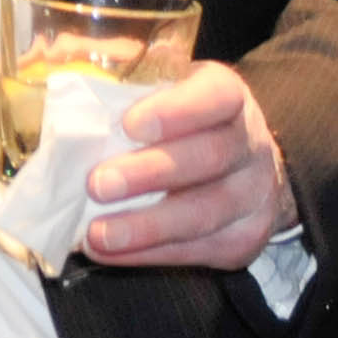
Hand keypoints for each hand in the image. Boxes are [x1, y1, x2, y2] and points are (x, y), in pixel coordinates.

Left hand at [80, 62, 293, 270]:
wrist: (244, 168)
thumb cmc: (185, 122)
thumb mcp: (167, 88)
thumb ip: (133, 84)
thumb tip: (83, 89)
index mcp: (229, 96)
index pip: (215, 97)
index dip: (175, 111)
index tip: (129, 124)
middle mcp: (251, 145)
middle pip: (208, 158)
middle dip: (149, 173)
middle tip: (98, 185)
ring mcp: (254, 196)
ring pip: (203, 213)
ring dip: (145, 226)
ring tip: (98, 233)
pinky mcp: (243, 239)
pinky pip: (196, 250)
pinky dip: (147, 254)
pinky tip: (109, 252)